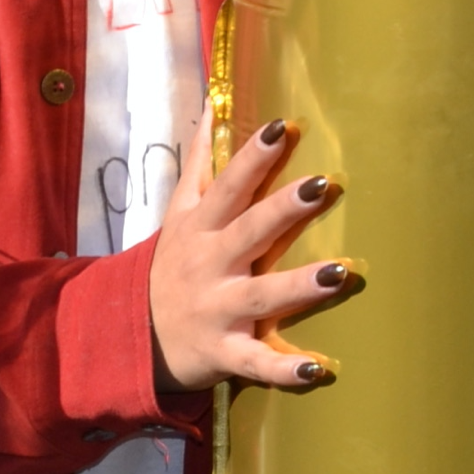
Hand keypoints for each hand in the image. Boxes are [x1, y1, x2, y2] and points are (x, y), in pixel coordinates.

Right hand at [149, 114, 353, 399]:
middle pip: (248, 231)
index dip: (254, 157)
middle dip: (283, 209)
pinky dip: (285, 370)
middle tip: (323, 185)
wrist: (131, 336)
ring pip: (262, 296)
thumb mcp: (179, 213)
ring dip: (300, 286)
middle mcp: (209, 265)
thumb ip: (201, 162)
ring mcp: (216, 309)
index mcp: (200, 228)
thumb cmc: (173, 265)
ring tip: (342, 273)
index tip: (285, 127)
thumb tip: (213, 103)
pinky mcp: (224, 352)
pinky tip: (320, 369)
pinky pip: (256, 362)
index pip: (228, 186)